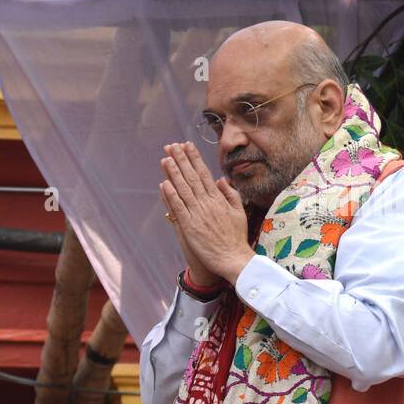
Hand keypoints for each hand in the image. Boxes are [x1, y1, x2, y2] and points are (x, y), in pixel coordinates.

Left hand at [160, 141, 255, 283]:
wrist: (233, 258)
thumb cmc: (236, 237)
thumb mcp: (239, 211)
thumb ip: (230, 194)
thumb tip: (221, 180)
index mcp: (219, 199)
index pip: (204, 173)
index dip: (194, 159)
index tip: (187, 146)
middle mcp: (208, 203)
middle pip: (192, 177)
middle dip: (181, 160)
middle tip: (172, 145)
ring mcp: (198, 214)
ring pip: (184, 189)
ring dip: (174, 173)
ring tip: (166, 158)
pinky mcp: (190, 227)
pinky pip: (179, 208)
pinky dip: (171, 195)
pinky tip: (164, 183)